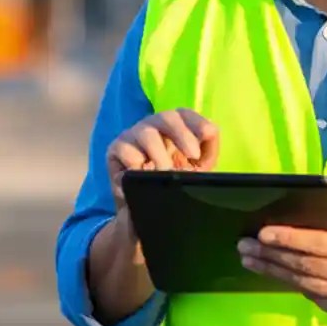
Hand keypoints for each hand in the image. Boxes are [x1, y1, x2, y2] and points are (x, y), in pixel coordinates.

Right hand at [105, 109, 219, 212]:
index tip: (204, 143)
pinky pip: (126, 150)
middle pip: (167, 117)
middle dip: (182, 134)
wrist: (144, 210)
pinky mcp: (117, 149)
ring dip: (160, 154)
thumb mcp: (196, 171)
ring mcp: (134, 135)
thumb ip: (206, 155)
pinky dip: (137, 165)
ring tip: (166, 173)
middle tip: (192, 156)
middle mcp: (154, 126)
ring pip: (147, 133)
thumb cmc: (172, 183)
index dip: (197, 124)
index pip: (186, 115)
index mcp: (175, 127)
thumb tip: (210, 141)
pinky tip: (143, 179)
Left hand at [237, 213, 326, 323]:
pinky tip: (275, 273)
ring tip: (250, 260)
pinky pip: (314, 297)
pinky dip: (294, 284)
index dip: (288, 238)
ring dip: (273, 271)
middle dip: (270, 255)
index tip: (262, 232)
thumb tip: (307, 215)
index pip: (317, 244)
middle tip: (244, 246)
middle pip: (304, 265)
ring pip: (303, 284)